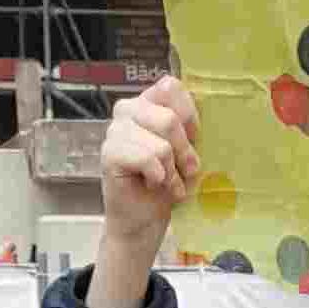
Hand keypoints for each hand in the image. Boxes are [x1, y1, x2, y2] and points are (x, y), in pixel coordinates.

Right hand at [89, 77, 199, 307]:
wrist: (143, 221)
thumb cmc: (166, 184)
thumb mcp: (185, 149)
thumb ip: (187, 125)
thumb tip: (199, 111)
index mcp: (147, 102)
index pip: (171, 86)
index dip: (189, 116)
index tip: (194, 141)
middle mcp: (128, 110)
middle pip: (169, 118)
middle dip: (185, 151)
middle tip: (186, 171)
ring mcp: (115, 131)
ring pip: (161, 143)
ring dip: (172, 170)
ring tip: (169, 183)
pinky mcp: (109, 154)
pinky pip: (147, 158)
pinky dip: (159, 177)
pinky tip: (154, 185)